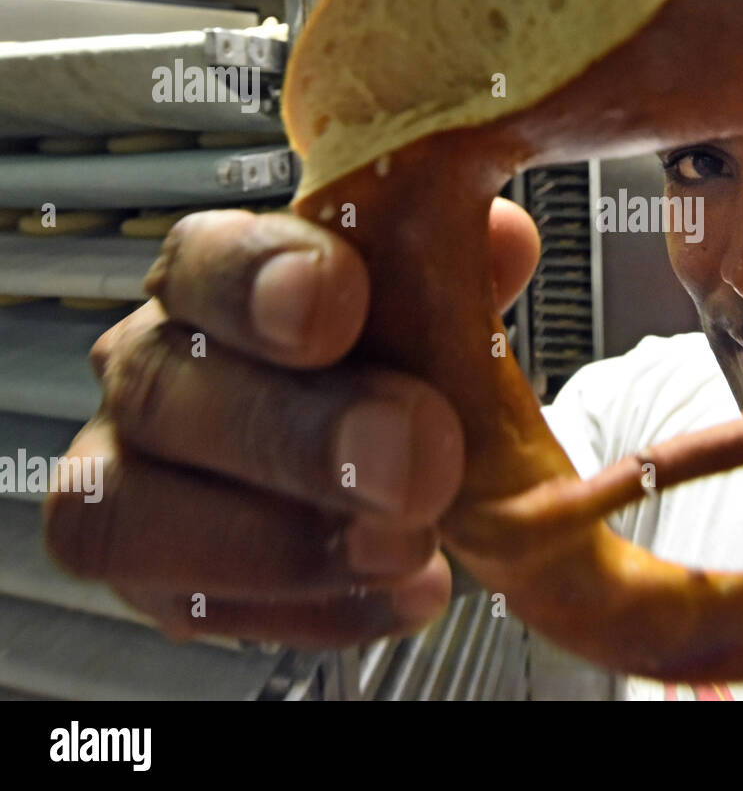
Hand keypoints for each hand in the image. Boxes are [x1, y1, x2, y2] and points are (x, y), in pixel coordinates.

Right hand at [43, 199, 539, 648]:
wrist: (369, 456)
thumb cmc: (384, 360)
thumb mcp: (434, 300)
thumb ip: (459, 264)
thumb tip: (503, 241)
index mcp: (212, 282)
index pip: (197, 257)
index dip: (257, 278)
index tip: (342, 304)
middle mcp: (151, 373)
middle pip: (164, 389)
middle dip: (298, 433)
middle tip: (419, 462)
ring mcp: (132, 482)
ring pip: (129, 514)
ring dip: (282, 541)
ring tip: (407, 545)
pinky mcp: (158, 582)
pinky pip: (192, 610)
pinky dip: (313, 609)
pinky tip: (405, 592)